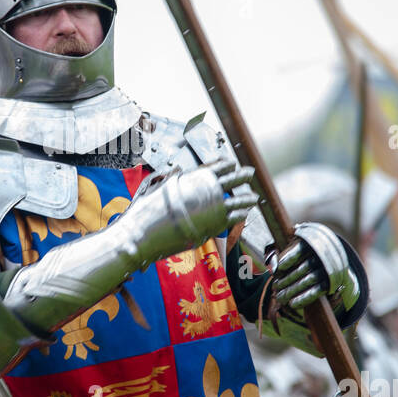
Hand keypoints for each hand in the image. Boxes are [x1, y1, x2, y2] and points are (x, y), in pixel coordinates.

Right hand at [123, 159, 257, 266]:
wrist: (143, 233)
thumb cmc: (145, 211)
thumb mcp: (156, 187)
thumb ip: (171, 178)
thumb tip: (178, 170)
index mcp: (193, 179)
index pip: (215, 167)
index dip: (225, 164)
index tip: (231, 163)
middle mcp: (205, 191)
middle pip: (231, 180)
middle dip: (242, 176)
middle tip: (250, 173)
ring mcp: (211, 208)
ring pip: (237, 200)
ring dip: (247, 198)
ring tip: (254, 197)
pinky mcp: (213, 225)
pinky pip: (233, 218)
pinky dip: (240, 215)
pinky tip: (245, 214)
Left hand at [268, 222, 361, 322]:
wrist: (327, 262)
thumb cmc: (301, 254)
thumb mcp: (289, 250)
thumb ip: (277, 255)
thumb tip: (272, 266)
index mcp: (312, 243)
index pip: (302, 249)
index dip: (290, 258)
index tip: (280, 267)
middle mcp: (322, 255)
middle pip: (304, 267)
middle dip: (288, 278)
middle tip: (275, 287)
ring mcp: (328, 269)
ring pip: (310, 279)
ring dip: (293, 289)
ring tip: (280, 297)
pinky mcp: (331, 282)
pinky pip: (317, 290)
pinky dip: (305, 297)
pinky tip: (293, 304)